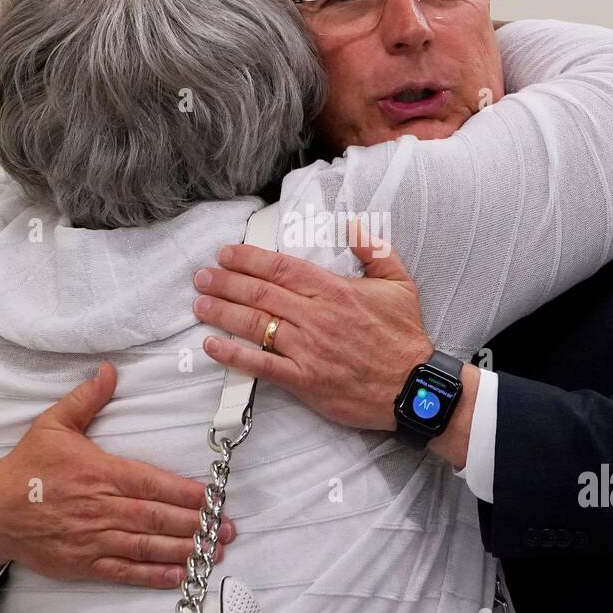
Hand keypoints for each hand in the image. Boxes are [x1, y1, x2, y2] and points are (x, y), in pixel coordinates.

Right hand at [0, 361, 235, 588]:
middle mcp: (101, 508)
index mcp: (100, 473)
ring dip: (184, 550)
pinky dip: (153, 574)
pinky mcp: (83, 563)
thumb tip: (110, 369)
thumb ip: (86, 399)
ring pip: (146, 546)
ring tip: (214, 551)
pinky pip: (124, 571)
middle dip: (196, 524)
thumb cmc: (26, 467)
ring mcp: (92, 539)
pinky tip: (179, 574)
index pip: (152, 483)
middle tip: (226, 528)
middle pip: (156, 517)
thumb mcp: (53, 424)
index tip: (213, 498)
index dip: (186, 493)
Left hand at [191, 222, 432, 431]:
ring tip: (199, 304)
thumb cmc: (404, 337)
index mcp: (335, 290)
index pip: (282, 268)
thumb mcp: (399, 284)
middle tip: (202, 277)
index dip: (249, 259)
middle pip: (261, 293)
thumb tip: (354, 225)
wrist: (413, 388)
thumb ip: (374, 250)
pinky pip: (262, 365)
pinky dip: (233, 354)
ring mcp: (309, 349)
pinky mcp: (305, 380)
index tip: (226, 254)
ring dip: (222, 312)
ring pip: (256, 325)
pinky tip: (212, 345)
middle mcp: (317, 317)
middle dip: (226, 282)